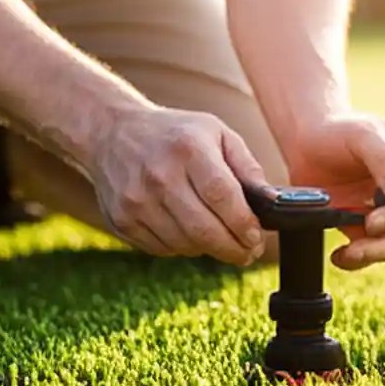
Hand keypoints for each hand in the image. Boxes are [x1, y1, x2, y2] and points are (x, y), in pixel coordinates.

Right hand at [89, 106, 268, 265]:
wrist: (111, 132)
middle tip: (247, 253)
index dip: (244, 224)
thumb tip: (273, 202)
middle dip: (233, 249)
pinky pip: (162, 249)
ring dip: (208, 248)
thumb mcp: (217, 133)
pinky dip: (181, 247)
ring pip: (184, 245)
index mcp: (188, 148)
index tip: (257, 238)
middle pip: (204, 229)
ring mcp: (136, 201)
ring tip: (217, 238)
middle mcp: (159, 175)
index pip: (222, 197)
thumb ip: (247, 167)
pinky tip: (186, 230)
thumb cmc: (175, 134)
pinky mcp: (121, 220)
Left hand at [286, 113, 384, 270]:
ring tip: (354, 249)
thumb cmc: (339, 130)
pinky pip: (368, 253)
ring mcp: (384, 212)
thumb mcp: (363, 134)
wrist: (303, 142)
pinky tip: (339, 255)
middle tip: (371, 219)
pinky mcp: (359, 229)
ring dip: (379, 249)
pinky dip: (356, 260)